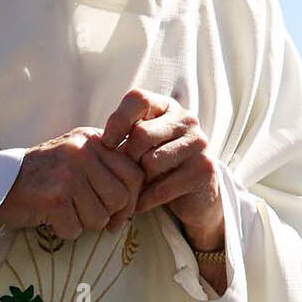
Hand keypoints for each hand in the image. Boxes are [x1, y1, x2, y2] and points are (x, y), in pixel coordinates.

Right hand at [0, 127, 144, 239]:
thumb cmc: (44, 176)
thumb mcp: (79, 158)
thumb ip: (108, 167)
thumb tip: (139, 197)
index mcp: (94, 141)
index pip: (135, 174)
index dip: (132, 200)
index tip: (119, 213)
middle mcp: (83, 152)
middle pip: (120, 199)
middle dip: (108, 216)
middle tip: (89, 217)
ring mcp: (68, 173)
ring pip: (99, 217)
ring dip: (83, 224)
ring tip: (65, 212)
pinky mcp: (54, 197)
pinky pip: (75, 228)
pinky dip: (64, 230)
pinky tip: (51, 218)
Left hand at [101, 88, 223, 250]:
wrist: (193, 196)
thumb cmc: (156, 165)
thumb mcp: (139, 145)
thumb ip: (123, 135)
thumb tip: (96, 143)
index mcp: (167, 107)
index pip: (138, 99)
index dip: (118, 120)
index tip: (107, 143)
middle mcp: (187, 120)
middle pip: (142, 134)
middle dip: (127, 158)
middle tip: (124, 173)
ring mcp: (199, 144)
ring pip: (152, 161)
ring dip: (138, 181)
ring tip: (137, 187)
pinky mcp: (205, 170)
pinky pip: (162, 187)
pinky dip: (146, 200)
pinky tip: (143, 202)